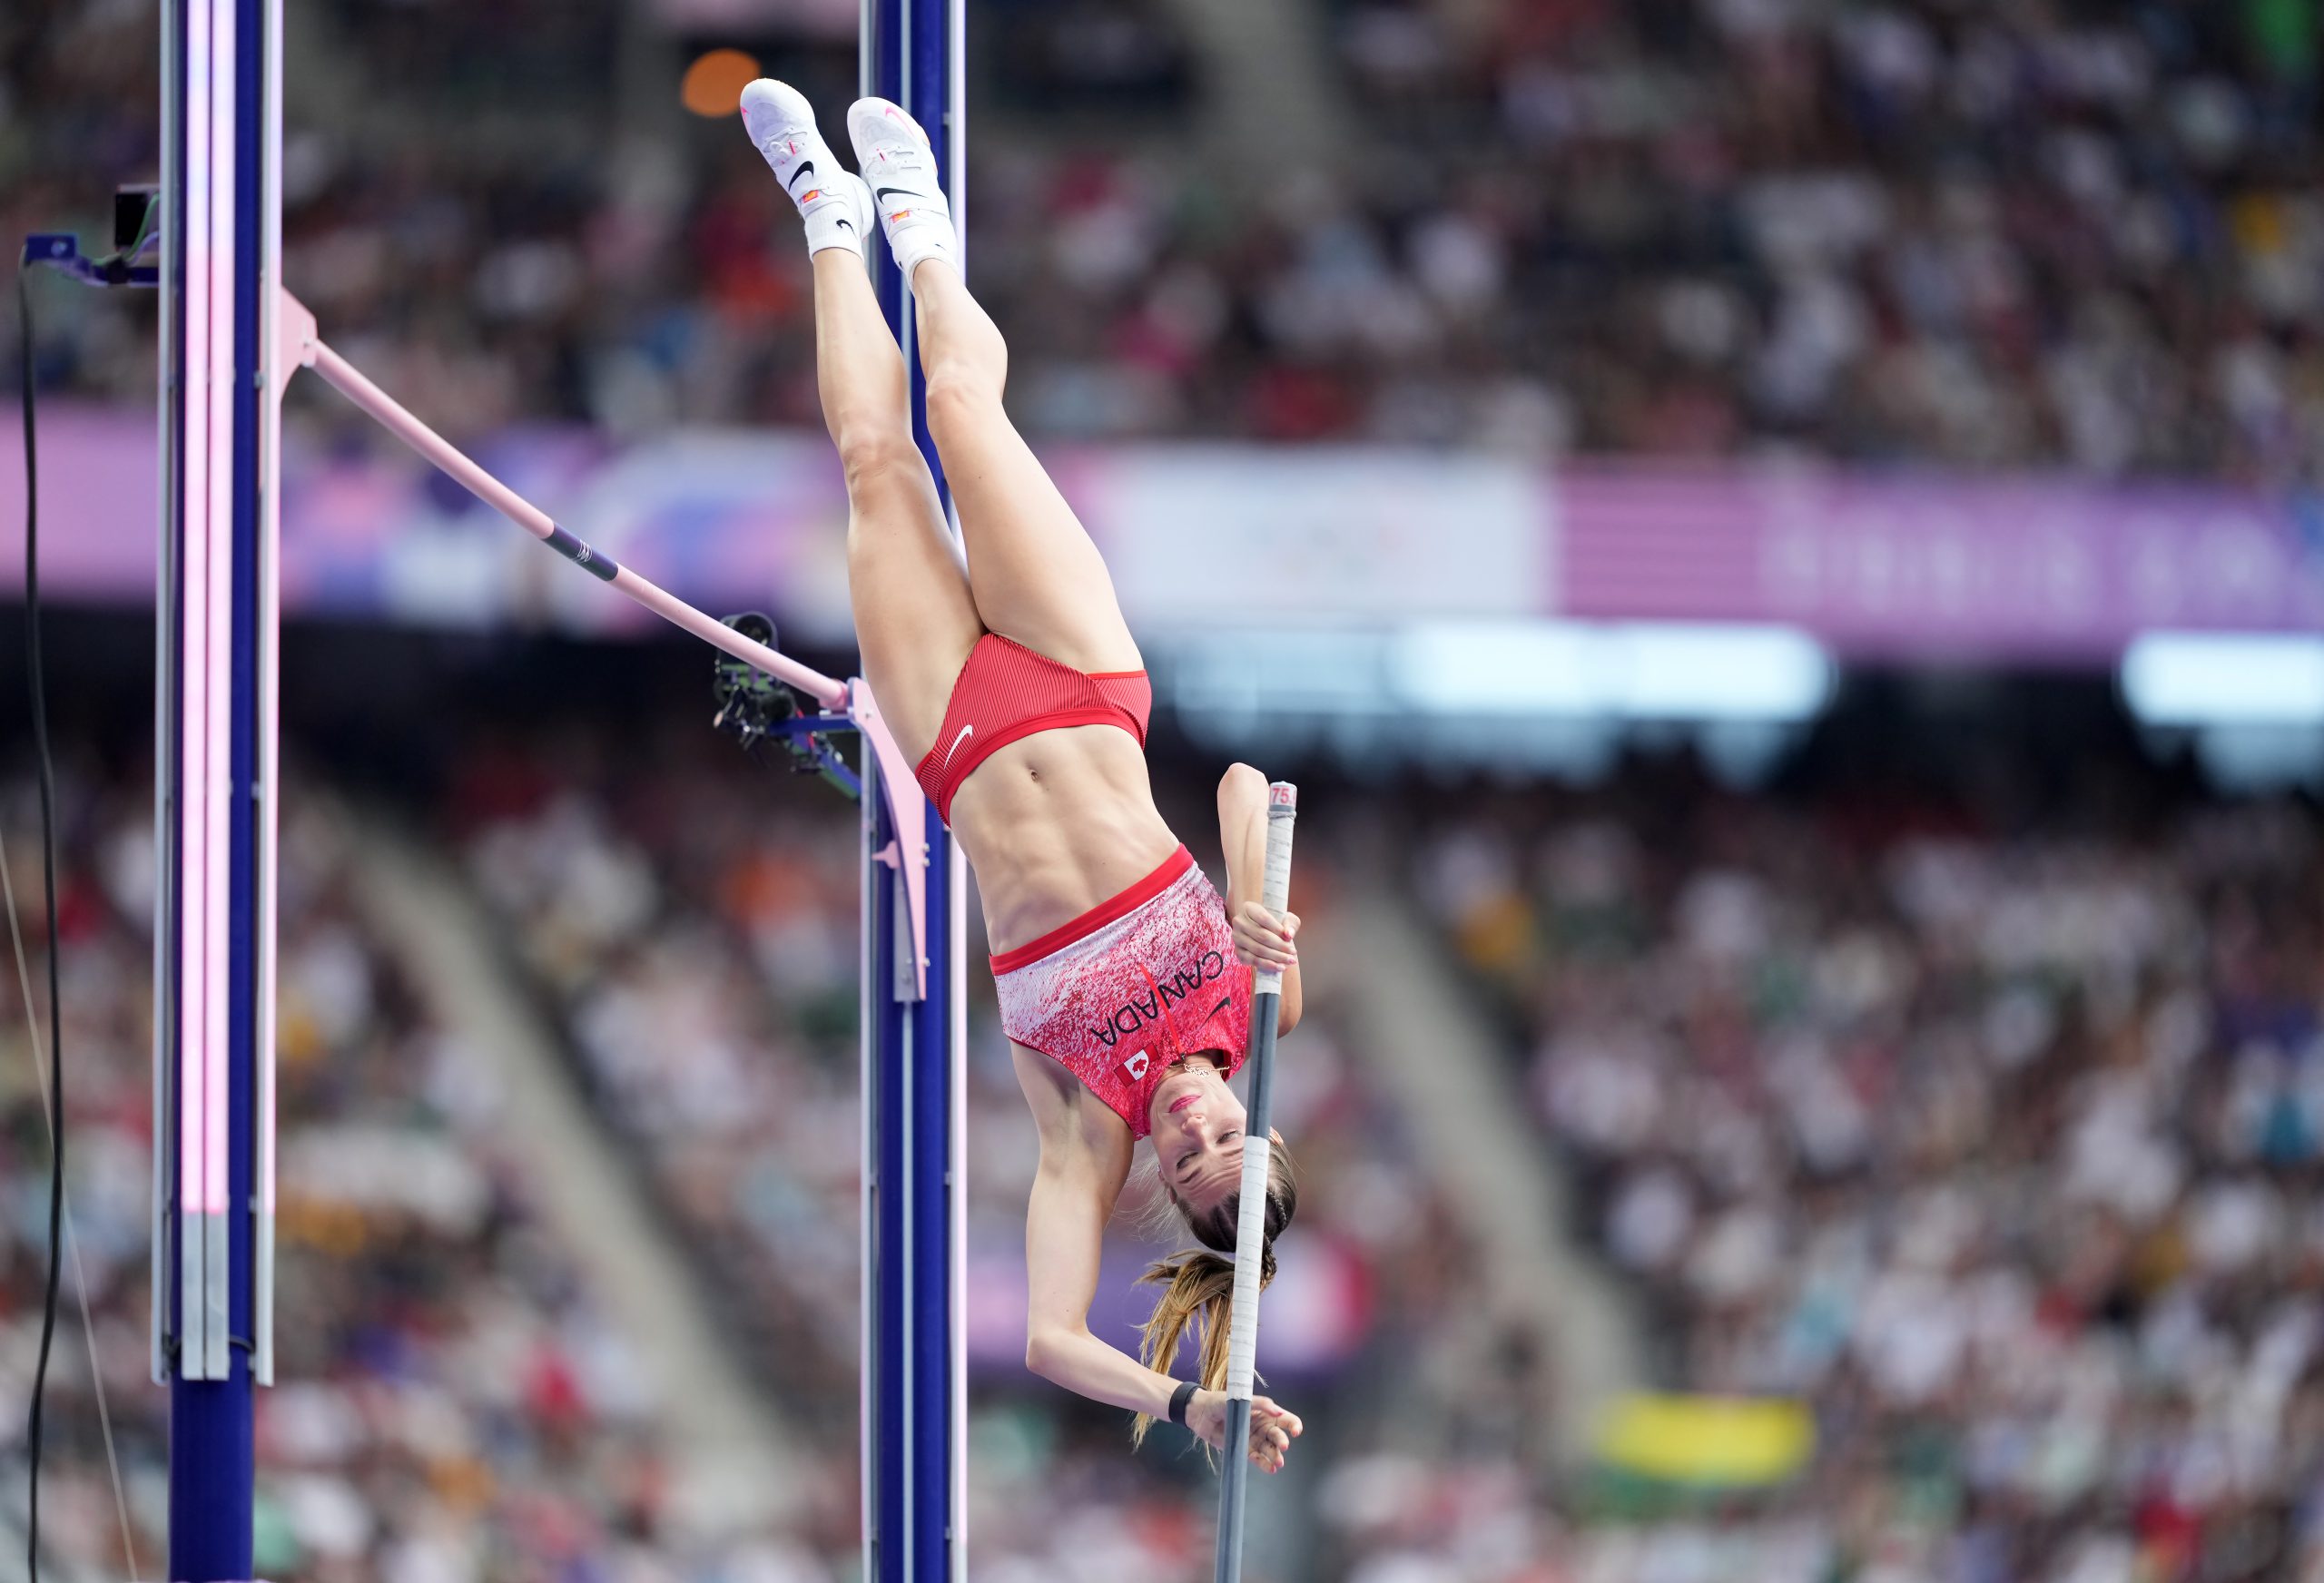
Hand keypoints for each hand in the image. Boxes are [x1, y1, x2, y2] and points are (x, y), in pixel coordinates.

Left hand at [1184, 1389, 1303, 1472]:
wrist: (1200, 1413)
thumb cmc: (1221, 1401)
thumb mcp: (1242, 1398)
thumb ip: (1261, 1404)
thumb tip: (1278, 1411)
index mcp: (1264, 1412)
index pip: (1285, 1418)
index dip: (1293, 1424)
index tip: (1296, 1430)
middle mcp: (1261, 1426)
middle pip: (1277, 1435)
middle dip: (1282, 1442)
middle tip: (1284, 1446)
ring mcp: (1253, 1439)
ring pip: (1268, 1449)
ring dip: (1275, 1456)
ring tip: (1278, 1463)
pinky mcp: (1243, 1450)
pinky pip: (1256, 1459)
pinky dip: (1264, 1464)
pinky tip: (1271, 1469)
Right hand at [1231, 901, 1298, 972]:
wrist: (1263, 932)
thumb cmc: (1276, 923)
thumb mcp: (1285, 918)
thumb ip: (1290, 924)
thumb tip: (1288, 934)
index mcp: (1248, 908)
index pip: (1264, 918)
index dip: (1277, 929)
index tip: (1290, 938)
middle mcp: (1239, 922)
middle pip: (1261, 935)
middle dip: (1280, 946)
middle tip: (1293, 952)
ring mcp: (1237, 938)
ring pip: (1258, 949)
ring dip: (1276, 957)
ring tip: (1290, 960)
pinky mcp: (1238, 952)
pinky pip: (1253, 960)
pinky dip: (1268, 965)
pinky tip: (1280, 967)